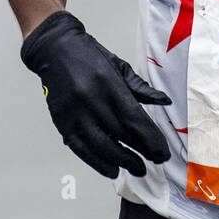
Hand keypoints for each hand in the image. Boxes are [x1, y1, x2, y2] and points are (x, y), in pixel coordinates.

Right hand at [21, 11, 171, 178]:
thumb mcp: (118, 65)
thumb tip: (163, 101)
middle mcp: (92, 99)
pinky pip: (80, 148)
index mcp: (109, 84)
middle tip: (155, 162)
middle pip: (121, 134)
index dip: (151, 140)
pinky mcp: (61, 120)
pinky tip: (111, 169)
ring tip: (137, 168)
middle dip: (141, 152)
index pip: (134, 119)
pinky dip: (97, 162)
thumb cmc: (89, 56)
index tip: (162, 152)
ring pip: (101, 146)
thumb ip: (140, 87)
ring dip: (122, 160)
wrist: (54, 49)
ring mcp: (75, 112)